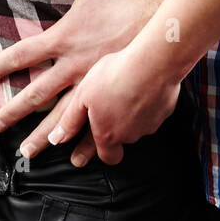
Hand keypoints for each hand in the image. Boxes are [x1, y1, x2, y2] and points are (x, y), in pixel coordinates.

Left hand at [0, 0, 177, 155]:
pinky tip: (76, 155)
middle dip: (13, 112)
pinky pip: (96, 121)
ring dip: (44, 136)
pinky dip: (83, 139)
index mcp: (64, 38)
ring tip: (28, 152)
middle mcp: (75, 66)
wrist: (165, 17)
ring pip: (63, 116)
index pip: (22, 54)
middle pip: (36, 95)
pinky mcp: (117, 91)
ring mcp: (96, 82)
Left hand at [35, 47, 181, 166]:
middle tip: (110, 108)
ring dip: (131, 112)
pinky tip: (140, 85)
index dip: (99, 152)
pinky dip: (146, 102)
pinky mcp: (165, 109)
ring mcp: (150, 123)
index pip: (107, 157)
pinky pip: (153, 110)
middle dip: (116, 127)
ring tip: (123, 89)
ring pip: (138, 124)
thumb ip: (70, 120)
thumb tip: (55, 139)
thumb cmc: (115, 77)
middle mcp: (130, 134)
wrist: (152, 63)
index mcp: (108, 134)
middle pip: (122, 139)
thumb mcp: (83, 96)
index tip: (92, 147)